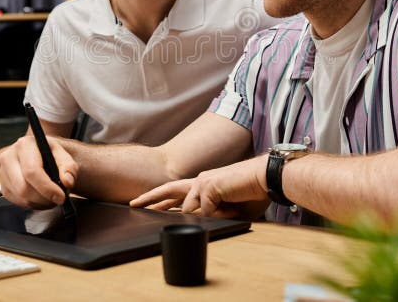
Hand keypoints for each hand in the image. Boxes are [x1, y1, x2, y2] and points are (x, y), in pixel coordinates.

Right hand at [0, 135, 77, 209]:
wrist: (40, 154)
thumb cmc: (52, 154)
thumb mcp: (64, 155)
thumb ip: (69, 167)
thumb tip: (67, 182)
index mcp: (24, 145)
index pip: (31, 171)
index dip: (47, 187)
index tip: (61, 197)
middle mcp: (9, 158)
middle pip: (23, 188)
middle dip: (44, 198)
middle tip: (58, 199)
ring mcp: (3, 174)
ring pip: (21, 198)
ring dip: (41, 202)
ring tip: (52, 196)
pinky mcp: (4, 187)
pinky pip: (19, 202)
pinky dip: (34, 204)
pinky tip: (42, 196)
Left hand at [130, 156, 268, 218]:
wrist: (265, 178)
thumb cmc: (251, 192)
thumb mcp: (227, 208)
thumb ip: (211, 213)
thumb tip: (196, 220)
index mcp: (203, 184)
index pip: (176, 191)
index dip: (160, 199)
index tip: (146, 204)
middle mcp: (199, 181)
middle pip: (168, 189)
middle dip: (150, 198)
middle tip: (133, 204)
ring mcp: (202, 182)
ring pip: (191, 209)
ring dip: (211, 215)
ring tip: (232, 207)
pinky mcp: (207, 187)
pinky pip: (205, 211)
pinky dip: (219, 214)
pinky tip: (232, 206)